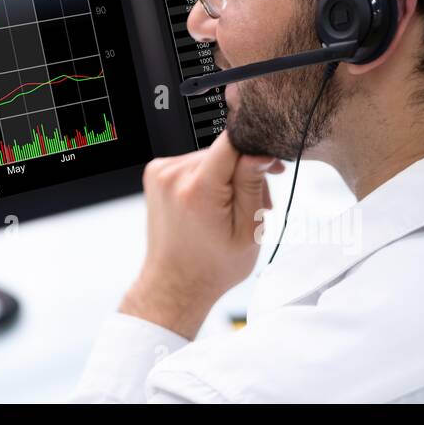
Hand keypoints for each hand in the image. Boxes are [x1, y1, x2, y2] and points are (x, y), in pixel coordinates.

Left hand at [119, 130, 283, 339]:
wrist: (175, 283)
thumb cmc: (212, 267)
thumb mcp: (248, 231)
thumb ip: (253, 186)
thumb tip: (259, 151)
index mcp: (198, 189)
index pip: (232, 142)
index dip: (255, 149)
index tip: (268, 166)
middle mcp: (173, 175)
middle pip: (223, 151)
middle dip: (243, 171)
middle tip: (253, 203)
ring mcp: (160, 172)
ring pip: (209, 156)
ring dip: (224, 176)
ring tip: (229, 209)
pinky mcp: (155, 172)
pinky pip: (193, 163)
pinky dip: (206, 178)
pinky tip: (210, 203)